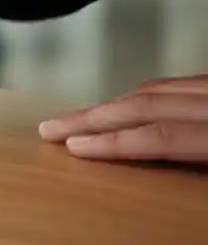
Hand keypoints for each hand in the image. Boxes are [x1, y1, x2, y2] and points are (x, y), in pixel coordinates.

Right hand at [39, 74, 207, 163]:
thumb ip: (198, 162)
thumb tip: (154, 155)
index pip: (160, 136)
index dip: (113, 142)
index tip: (73, 146)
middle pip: (145, 103)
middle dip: (92, 116)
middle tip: (50, 126)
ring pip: (156, 87)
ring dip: (112, 102)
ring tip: (80, 117)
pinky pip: (176, 82)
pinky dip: (144, 93)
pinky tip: (128, 103)